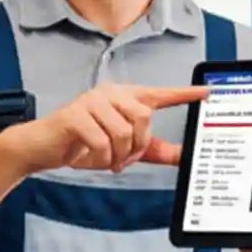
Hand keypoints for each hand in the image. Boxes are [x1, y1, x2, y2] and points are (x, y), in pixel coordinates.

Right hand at [6, 83, 207, 173]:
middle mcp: (110, 93)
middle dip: (137, 145)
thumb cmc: (83, 143)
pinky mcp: (75, 115)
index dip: (185, 94)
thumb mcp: (122, 148)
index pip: (159, 93)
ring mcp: (91, 101)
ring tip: (107, 159)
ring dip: (118, 155)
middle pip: (144, 117)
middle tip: (124, 158)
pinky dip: (101, 158)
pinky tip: (91, 157)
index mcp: (124, 97)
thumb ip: (152, 150)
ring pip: (124, 132)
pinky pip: (102, 142)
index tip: (208, 92)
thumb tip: (182, 155)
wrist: (43, 147)